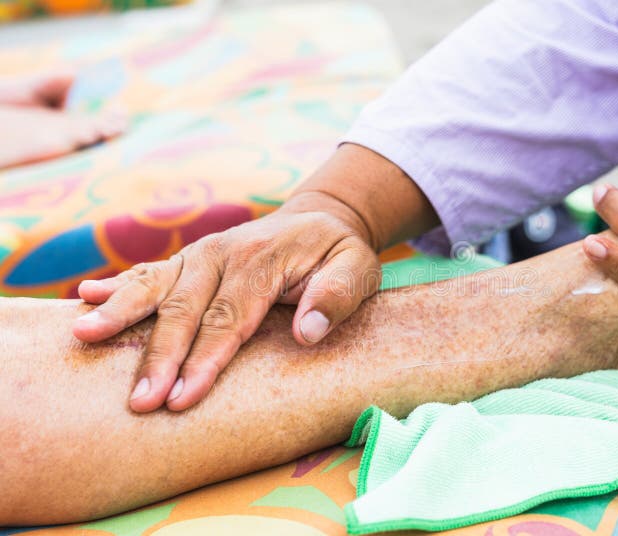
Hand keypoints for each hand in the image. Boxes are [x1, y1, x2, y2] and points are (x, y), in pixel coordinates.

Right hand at [73, 195, 380, 411]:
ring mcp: (201, 254)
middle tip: (139, 401)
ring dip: (121, 313)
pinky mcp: (189, 260)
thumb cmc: (338, 253)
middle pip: (185, 309)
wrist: (319, 219)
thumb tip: (308, 332)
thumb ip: (337, 296)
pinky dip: (118, 285)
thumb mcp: (358, 268)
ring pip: (156, 286)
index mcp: (263, 260)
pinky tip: (85, 298)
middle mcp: (224, 254)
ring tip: (83, 335)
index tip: (183, 398)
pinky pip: (150, 271)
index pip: (231, 318)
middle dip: (160, 356)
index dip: (206, 359)